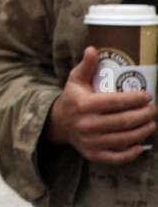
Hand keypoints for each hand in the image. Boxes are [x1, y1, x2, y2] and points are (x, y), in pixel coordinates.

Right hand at [46, 46, 156, 164]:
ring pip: (124, 139)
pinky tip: (141, 146)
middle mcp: (87, 124)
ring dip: (142, 132)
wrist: (58, 124)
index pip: (116, 102)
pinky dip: (131, 154)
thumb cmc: (72, 99)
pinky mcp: (93, 153)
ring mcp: (90, 141)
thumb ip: (86, 66)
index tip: (148, 96)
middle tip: (153, 110)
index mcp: (84, 105)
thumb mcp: (75, 80)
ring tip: (152, 124)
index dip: (135, 99)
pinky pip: (116, 157)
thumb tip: (93, 49)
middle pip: (123, 121)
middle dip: (144, 115)